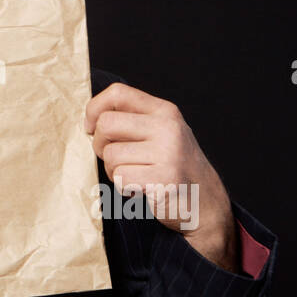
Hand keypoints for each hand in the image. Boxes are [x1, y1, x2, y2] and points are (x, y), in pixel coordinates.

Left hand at [84, 82, 238, 271]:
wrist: (205, 203)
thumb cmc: (174, 167)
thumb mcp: (162, 133)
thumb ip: (134, 120)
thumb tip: (91, 118)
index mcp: (165, 111)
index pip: (118, 93)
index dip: (94, 109)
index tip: (90, 127)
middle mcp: (167, 128)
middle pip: (106, 124)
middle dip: (99, 144)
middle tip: (114, 158)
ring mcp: (167, 153)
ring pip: (110, 154)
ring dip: (113, 170)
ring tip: (134, 175)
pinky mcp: (162, 179)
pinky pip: (120, 177)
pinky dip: (123, 186)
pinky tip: (140, 188)